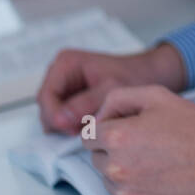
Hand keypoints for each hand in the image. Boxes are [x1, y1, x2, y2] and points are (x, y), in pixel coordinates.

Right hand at [37, 43, 186, 133]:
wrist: (147, 75)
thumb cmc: (132, 76)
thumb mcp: (110, 89)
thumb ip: (84, 104)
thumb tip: (60, 120)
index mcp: (65, 63)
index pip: (46, 96)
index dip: (54, 115)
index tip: (69, 129)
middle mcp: (60, 73)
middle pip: (47, 106)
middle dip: (61, 121)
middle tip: (81, 131)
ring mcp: (64, 86)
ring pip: (54, 114)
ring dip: (67, 124)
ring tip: (89, 126)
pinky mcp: (70, 98)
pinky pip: (63, 117)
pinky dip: (73, 124)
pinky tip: (90, 124)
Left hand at [85, 86, 194, 194]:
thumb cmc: (194, 126)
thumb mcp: (156, 95)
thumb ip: (117, 98)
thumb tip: (98, 116)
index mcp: (117, 138)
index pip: (87, 136)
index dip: (106, 128)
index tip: (124, 128)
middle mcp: (117, 169)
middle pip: (96, 158)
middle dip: (113, 149)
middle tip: (145, 141)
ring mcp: (127, 192)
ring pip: (108, 179)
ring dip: (123, 168)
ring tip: (154, 157)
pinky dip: (137, 187)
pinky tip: (158, 174)